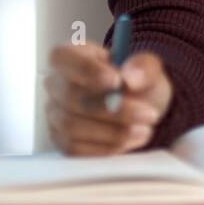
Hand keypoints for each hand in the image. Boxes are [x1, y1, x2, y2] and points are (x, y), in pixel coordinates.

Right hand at [45, 43, 173, 154]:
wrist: (141, 106)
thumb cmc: (138, 80)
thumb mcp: (149, 67)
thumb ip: (142, 67)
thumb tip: (129, 78)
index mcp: (71, 55)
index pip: (63, 58)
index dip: (87, 70)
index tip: (117, 81)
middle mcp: (55, 84)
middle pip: (71, 97)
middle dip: (113, 109)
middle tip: (148, 113)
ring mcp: (54, 114)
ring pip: (72, 126)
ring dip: (112, 131)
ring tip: (145, 130)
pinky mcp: (60, 141)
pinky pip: (74, 149)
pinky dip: (105, 147)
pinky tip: (130, 141)